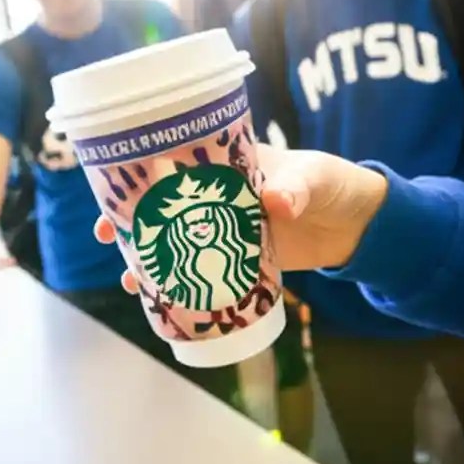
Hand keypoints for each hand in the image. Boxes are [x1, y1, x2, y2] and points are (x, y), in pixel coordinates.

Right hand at [96, 144, 388, 286]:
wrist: (357, 224)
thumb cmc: (332, 183)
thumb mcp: (314, 178)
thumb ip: (296, 189)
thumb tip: (277, 203)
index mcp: (226, 164)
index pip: (172, 163)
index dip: (138, 176)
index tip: (111, 191)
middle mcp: (217, 196)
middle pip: (162, 206)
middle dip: (129, 220)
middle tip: (106, 236)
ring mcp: (224, 229)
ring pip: (175, 242)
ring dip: (149, 258)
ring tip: (130, 279)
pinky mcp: (238, 259)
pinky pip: (200, 270)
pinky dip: (179, 283)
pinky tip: (160, 299)